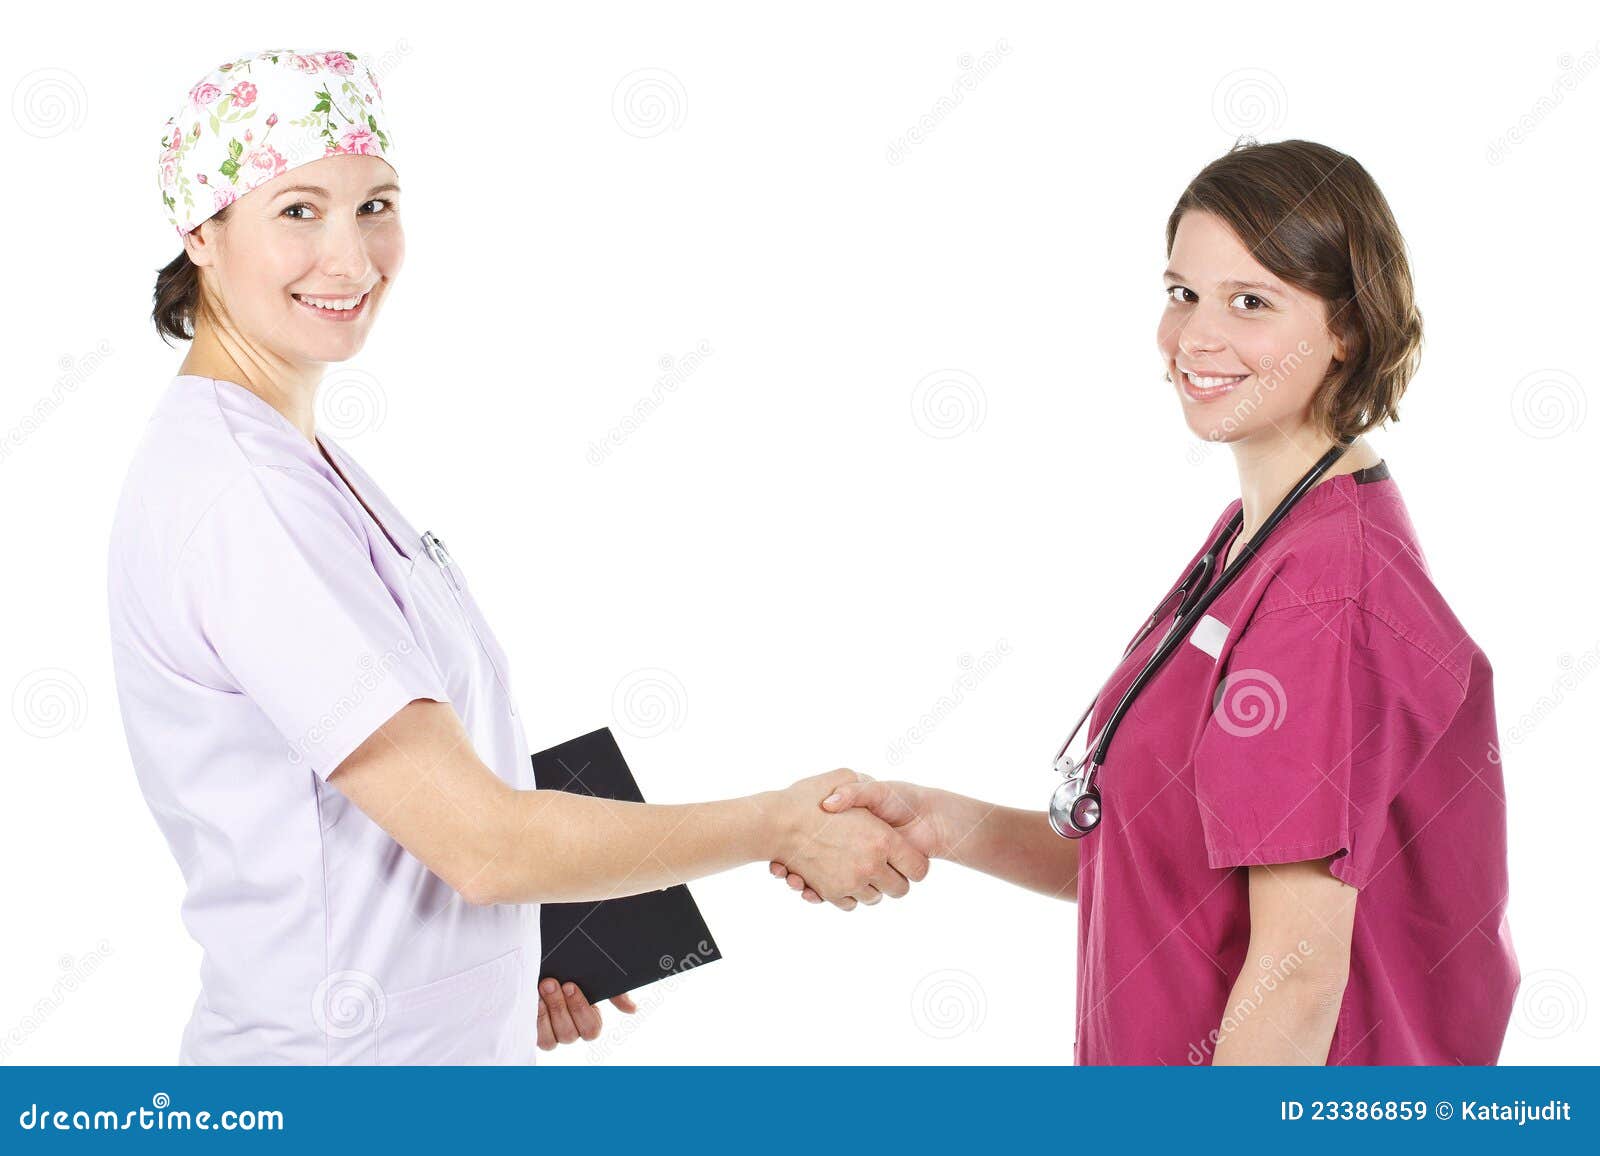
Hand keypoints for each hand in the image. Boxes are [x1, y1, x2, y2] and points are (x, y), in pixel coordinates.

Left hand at [536, 978, 637, 1049]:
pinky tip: (532, 1000)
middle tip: (552, 983)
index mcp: (588, 1019)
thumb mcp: (592, 976)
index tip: (570, 985)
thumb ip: (615, 993)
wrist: (543, 961)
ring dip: (546, 1015)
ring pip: (552, 1040)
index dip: (580, 1009)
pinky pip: (535, 1038)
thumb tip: (632, 1009)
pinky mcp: (533, 1032)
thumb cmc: (569, 968)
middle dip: (560, 1007)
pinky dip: (534, 1020)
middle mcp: (570, 1030)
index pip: (591, 1029)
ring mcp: (550, 1033)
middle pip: (570, 1034)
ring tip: (541, 989)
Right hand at [767, 769, 930, 909]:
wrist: (774, 821)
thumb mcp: (845, 775)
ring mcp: (850, 881)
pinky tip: (841, 876)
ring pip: (874, 898)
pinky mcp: (830, 892)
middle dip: (893, 880)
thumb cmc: (808, 797)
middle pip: (899, 890)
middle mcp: (870, 864)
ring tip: (859, 869)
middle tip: (883, 866)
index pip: (918, 868)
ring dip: (869, 888)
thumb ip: (866, 786)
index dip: (913, 864)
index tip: (903, 857)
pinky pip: (850, 903)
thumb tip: (877, 795)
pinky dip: (848, 895)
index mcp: (882, 838)